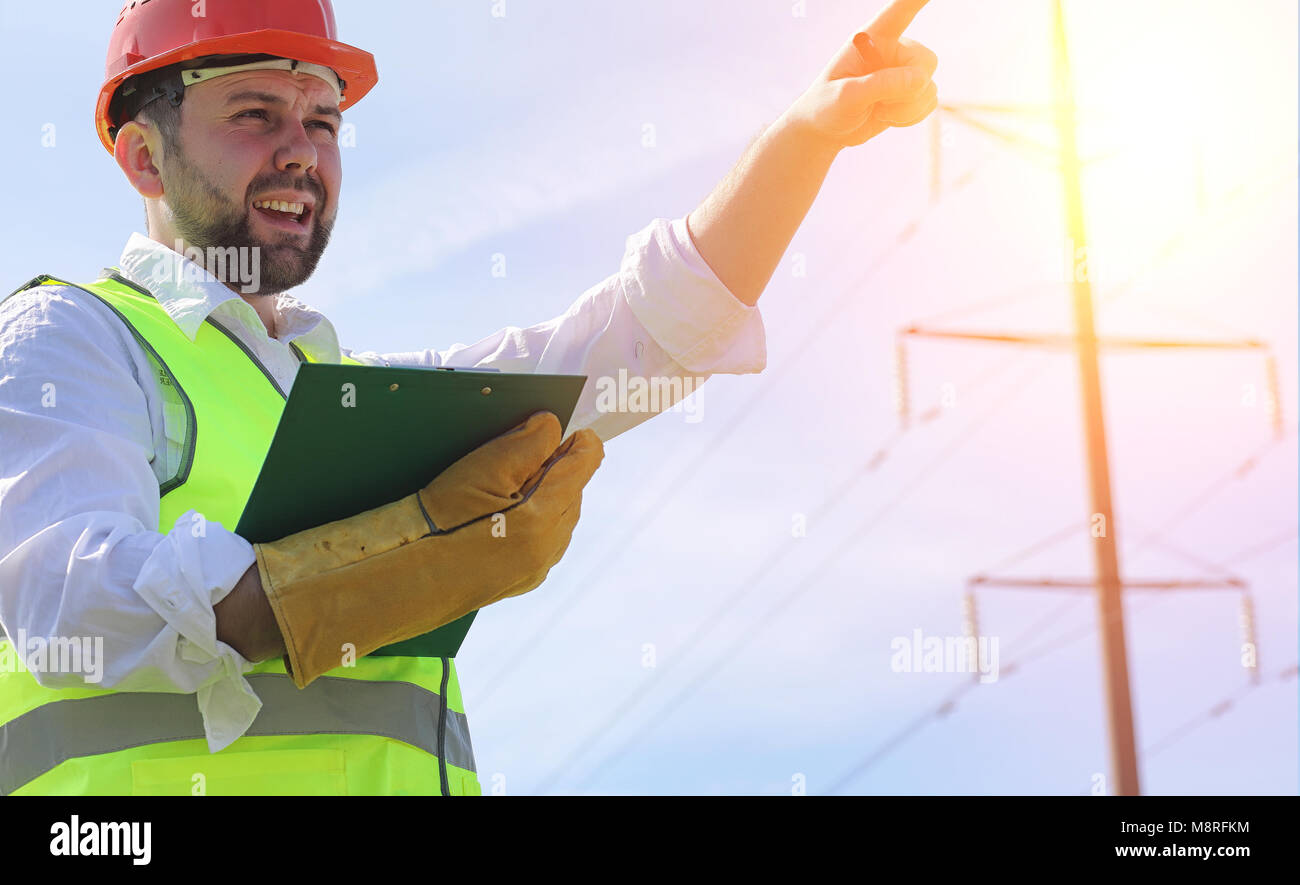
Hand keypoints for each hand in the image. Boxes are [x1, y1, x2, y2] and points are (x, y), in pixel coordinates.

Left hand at [784, 0, 937, 148]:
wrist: (827, 129)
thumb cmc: (828, 106)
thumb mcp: (846, 96)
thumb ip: (880, 85)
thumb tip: (919, 79)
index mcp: (871, 39)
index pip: (899, 12)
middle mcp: (892, 50)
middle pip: (925, 60)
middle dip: (909, 89)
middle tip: (881, 103)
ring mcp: (903, 71)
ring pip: (929, 86)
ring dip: (906, 108)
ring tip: (878, 111)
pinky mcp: (910, 92)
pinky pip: (930, 102)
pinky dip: (911, 116)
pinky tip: (887, 116)